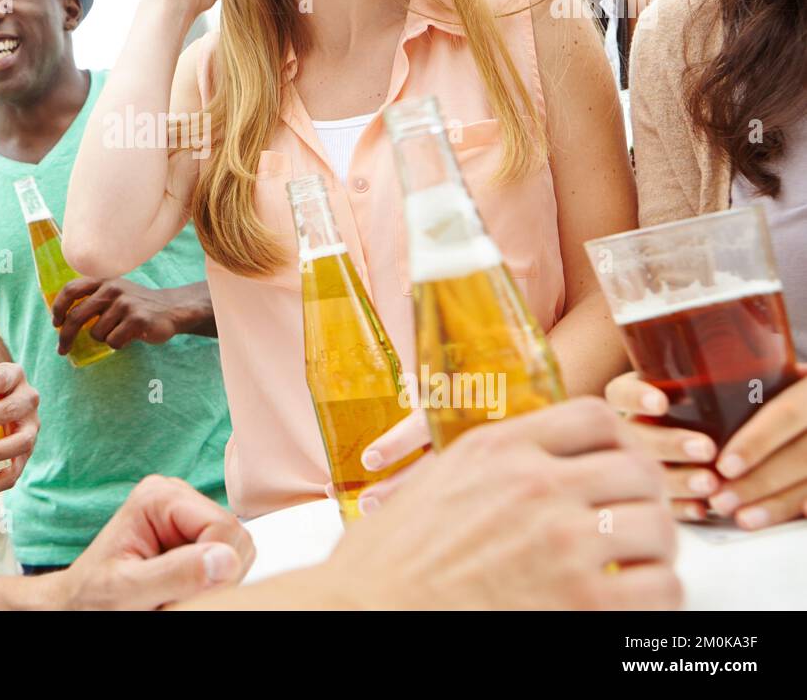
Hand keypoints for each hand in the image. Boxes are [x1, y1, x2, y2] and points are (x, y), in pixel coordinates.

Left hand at [51, 276, 192, 354]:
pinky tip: (130, 336)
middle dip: (66, 336)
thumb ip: (92, 299)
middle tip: (62, 350)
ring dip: (104, 338)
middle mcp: (112, 289)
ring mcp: (125, 304)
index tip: (56, 324)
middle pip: (76, 316)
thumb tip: (62, 320)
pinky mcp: (137, 320)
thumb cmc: (136, 305)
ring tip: (119, 332)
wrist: (171, 309)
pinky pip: (113, 341)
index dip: (58, 308)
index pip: (71, 290)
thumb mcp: (114, 293)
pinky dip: (118, 344)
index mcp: (103, 281)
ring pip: (96, 333)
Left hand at [56, 476, 253, 609]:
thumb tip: (226, 559)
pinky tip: (181, 589)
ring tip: (173, 593)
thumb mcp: (126, 590)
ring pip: (237, 551)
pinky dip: (211, 584)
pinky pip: (229, 561)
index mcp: (159, 497)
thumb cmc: (91, 598)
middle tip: (172, 596)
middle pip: (235, 537)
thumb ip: (175, 574)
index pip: (223, 527)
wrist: (78, 606)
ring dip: (213, 582)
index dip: (216, 569)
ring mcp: (188, 517)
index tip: (180, 595)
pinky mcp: (195, 537)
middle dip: (215, 575)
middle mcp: (178, 498)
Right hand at [312, 398, 679, 609]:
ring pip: (658, 526)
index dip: (619, 441)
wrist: (368, 612)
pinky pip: (661, 587)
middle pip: (637, 469)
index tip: (619, 466)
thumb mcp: (430, 484)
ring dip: (654, 550)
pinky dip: (656, 596)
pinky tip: (630, 602)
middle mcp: (536, 484)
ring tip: (635, 567)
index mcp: (497, 448)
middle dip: (644, 497)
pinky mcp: (581, 601)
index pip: (594, 417)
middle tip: (635, 523)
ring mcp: (562, 541)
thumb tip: (519, 465)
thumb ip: (483, 466)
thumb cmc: (386, 562)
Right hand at [604, 369, 724, 521]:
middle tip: (705, 447)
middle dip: (669, 442)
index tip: (661, 401)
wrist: (702, 444)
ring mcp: (635, 461)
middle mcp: (629, 427)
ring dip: (678, 478)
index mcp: (635, 396)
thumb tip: (794, 371)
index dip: (636, 397)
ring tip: (711, 483)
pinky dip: (682, 507)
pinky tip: (703, 509)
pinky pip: (658, 503)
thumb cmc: (716, 405)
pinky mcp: (647, 493)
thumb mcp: (709, 384)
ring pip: (645, 471)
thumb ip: (730, 377)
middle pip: (633, 436)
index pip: (620, 392)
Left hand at [704, 366, 806, 529]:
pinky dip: (803, 506)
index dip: (756, 442)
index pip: (785, 414)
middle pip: (801, 454)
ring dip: (777, 503)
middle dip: (758, 483)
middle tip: (719, 502)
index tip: (723, 466)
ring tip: (742, 519)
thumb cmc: (771, 381)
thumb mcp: (757, 372)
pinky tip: (796, 520)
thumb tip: (664, 404)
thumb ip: (732, 385)